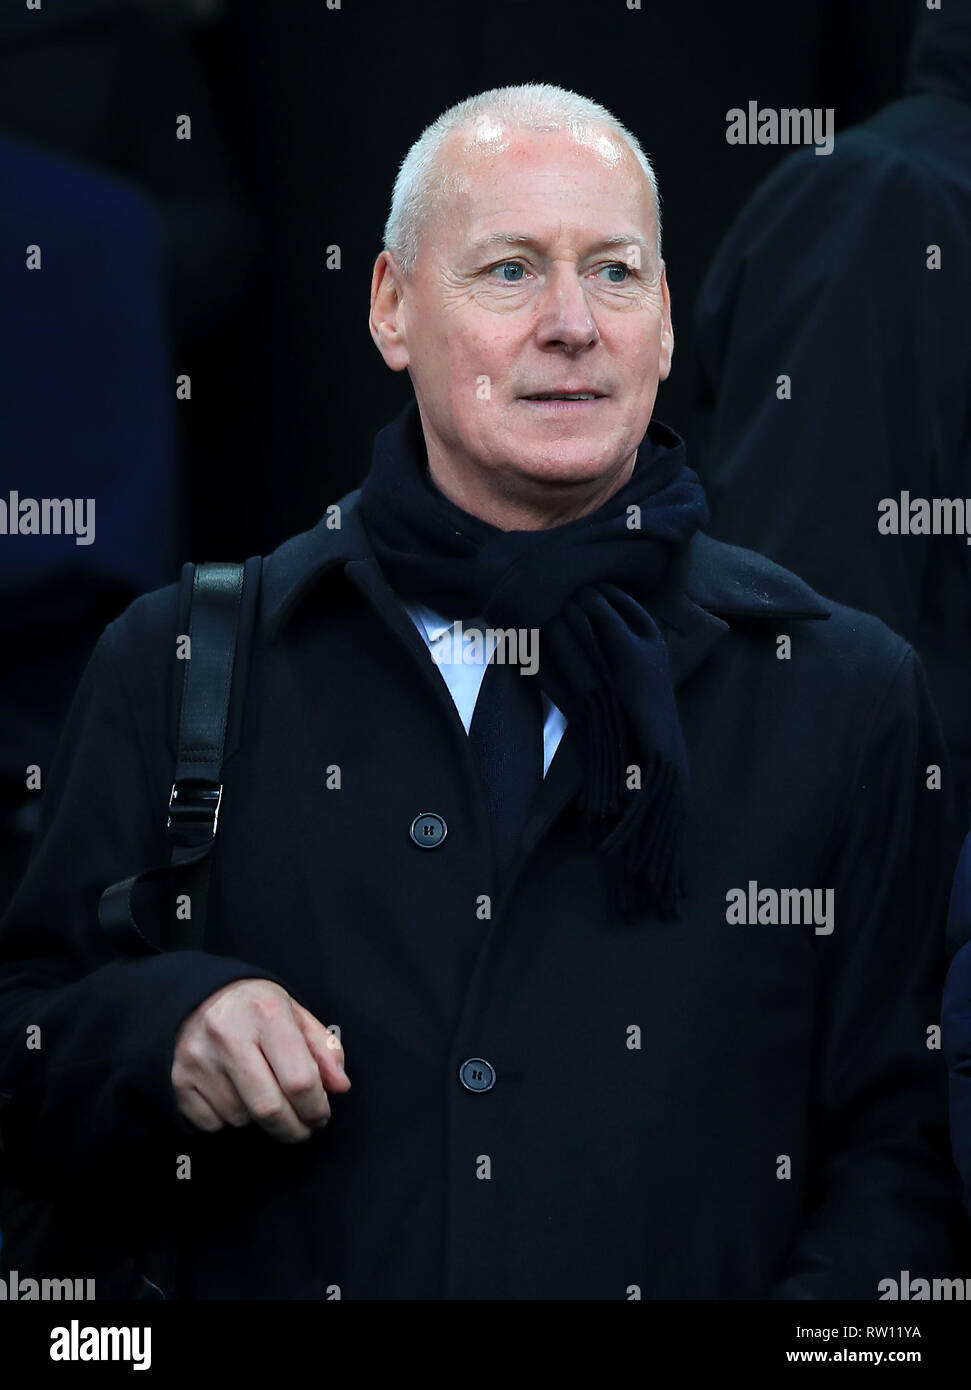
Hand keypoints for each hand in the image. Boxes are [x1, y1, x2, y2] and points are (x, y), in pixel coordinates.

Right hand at [171, 979, 349, 1142]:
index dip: (316, 1108)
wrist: (197, 996)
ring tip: (265, 1098)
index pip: (300, 1080)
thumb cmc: (255, 1009)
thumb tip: (340, 1087)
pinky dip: (229, 1120)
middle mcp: (228, 1035)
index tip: (321, 1115)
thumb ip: (323, 1049)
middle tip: (303, 1128)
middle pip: (269, 1109)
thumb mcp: (295, 1014)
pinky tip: (235, 1097)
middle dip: (293, 1129)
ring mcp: (198, 1059)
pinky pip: (212, 1123)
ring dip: (260, 1121)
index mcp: (266, 1013)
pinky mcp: (177, 1080)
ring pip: (241, 1119)